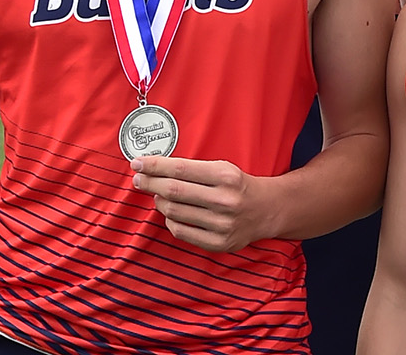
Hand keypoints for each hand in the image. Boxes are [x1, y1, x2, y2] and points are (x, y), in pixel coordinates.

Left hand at [131, 156, 277, 252]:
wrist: (266, 210)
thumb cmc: (238, 186)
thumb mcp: (222, 168)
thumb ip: (192, 169)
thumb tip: (154, 169)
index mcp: (226, 176)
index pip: (181, 169)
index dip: (155, 166)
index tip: (138, 163)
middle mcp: (224, 200)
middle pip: (173, 190)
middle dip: (150, 183)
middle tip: (138, 179)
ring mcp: (222, 224)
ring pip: (174, 212)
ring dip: (159, 201)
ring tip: (158, 195)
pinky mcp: (218, 243)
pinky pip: (181, 232)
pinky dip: (170, 220)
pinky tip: (171, 213)